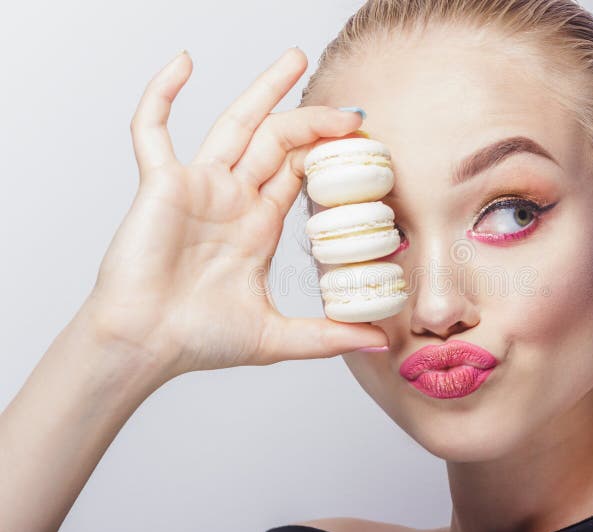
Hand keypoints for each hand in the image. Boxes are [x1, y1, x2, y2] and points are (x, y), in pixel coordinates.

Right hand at [83, 47, 387, 379]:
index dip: (330, 154)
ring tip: (294, 59)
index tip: (365, 142)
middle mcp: (232, 199)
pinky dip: (162, 94)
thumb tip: (381, 342)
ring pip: (234, 124)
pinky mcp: (160, 184)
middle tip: (349, 107)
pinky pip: (153, 129)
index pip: (302, 173)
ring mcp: (197, 187)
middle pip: (278, 140)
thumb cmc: (198, 340)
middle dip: (312, 117)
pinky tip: (183, 62)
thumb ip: (328, 337)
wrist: (145, 346)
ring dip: (263, 90)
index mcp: (258, 225)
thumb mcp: (277, 338)